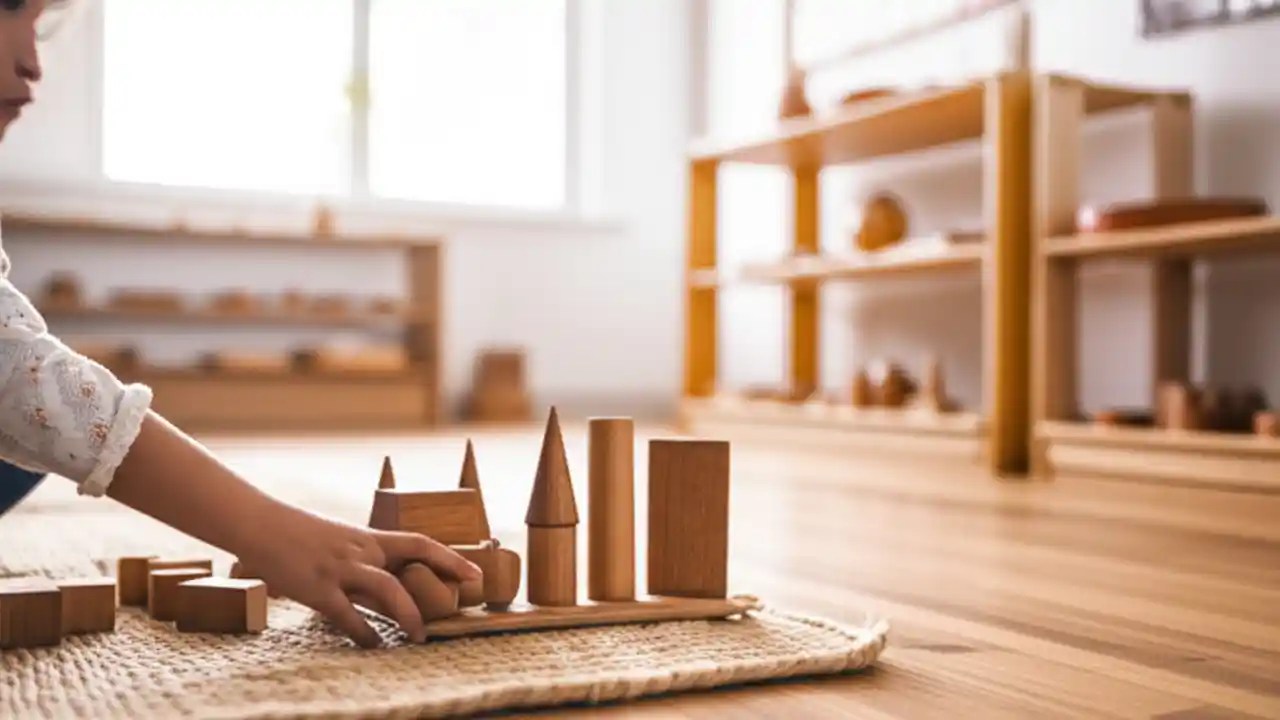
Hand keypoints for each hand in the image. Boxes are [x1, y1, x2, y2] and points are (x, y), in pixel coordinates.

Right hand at [106, 413, 481, 646]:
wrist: (259, 523)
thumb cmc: (299, 534)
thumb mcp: (338, 542)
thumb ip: (363, 563)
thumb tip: (385, 589)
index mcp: (368, 538)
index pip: (420, 542)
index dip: (451, 557)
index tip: (476, 573)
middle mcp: (361, 551)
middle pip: (413, 564)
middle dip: (440, 586)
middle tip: (459, 611)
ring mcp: (340, 569)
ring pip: (388, 590)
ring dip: (408, 616)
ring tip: (418, 638)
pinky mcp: (317, 589)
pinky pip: (348, 616)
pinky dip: (365, 634)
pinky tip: (375, 647)